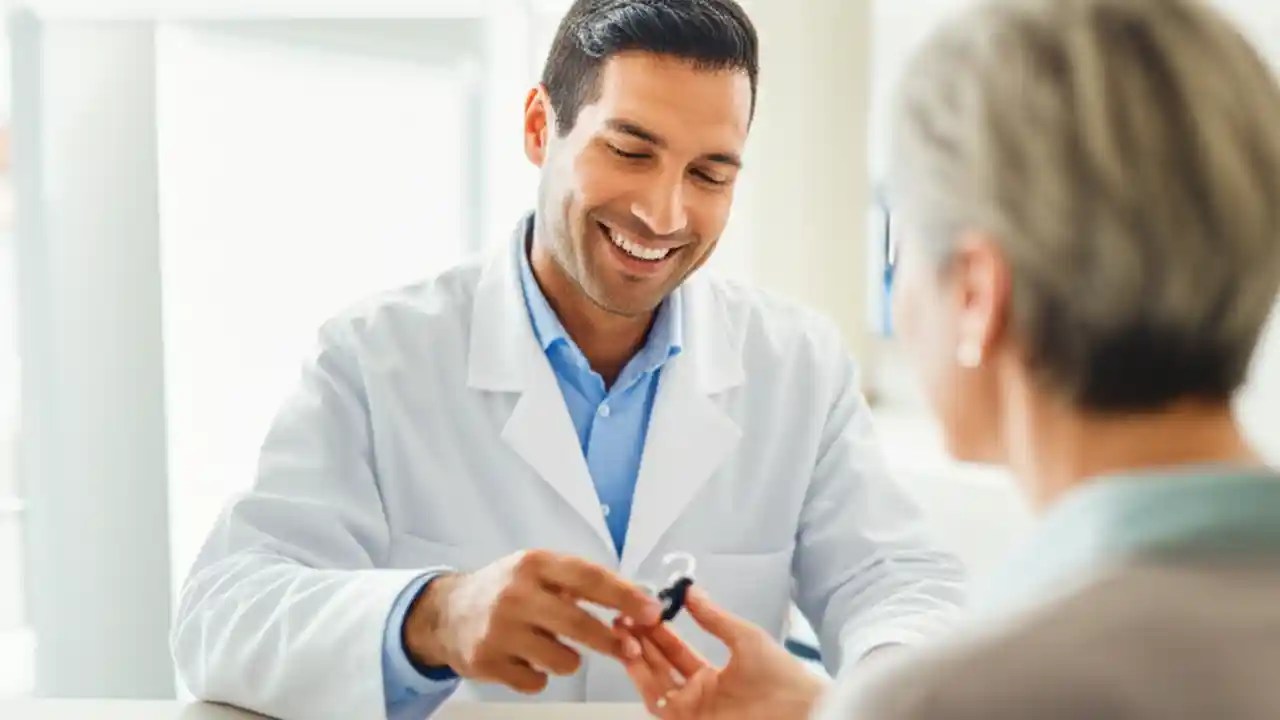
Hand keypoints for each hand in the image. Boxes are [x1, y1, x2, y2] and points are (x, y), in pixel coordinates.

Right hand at [404, 549, 661, 693]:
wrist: (447, 613)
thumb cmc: (505, 589)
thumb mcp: (537, 570)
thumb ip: (579, 582)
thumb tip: (637, 601)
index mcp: (534, 564)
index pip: (589, 578)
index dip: (626, 596)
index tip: (652, 612)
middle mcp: (515, 594)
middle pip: (579, 624)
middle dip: (612, 641)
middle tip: (631, 648)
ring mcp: (499, 630)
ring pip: (562, 660)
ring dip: (568, 659)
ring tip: (552, 645)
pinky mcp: (487, 661)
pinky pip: (537, 681)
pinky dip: (540, 675)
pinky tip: (526, 659)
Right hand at [619, 587, 826, 718]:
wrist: (801, 710)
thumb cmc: (779, 674)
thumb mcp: (745, 638)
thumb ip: (714, 618)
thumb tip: (689, 590)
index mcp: (711, 676)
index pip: (675, 651)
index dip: (657, 631)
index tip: (642, 608)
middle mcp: (696, 694)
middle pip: (659, 666)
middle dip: (640, 641)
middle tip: (624, 615)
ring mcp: (691, 710)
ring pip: (653, 684)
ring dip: (635, 657)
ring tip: (624, 629)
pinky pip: (658, 704)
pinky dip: (642, 680)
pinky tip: (633, 653)